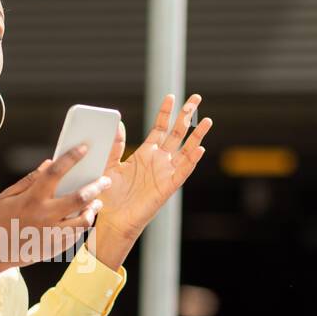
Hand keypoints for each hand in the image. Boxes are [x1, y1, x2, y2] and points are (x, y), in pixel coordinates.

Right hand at [0, 143, 111, 269]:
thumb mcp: (7, 196)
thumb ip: (30, 180)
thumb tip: (49, 164)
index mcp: (32, 199)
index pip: (55, 172)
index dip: (71, 158)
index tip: (84, 148)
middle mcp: (44, 216)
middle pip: (80, 198)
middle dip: (96, 187)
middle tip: (105, 181)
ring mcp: (51, 235)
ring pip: (83, 221)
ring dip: (92, 210)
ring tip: (95, 203)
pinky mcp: (54, 248)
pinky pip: (76, 237)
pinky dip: (81, 226)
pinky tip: (81, 219)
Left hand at [95, 93, 210, 236]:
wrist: (114, 219)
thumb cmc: (111, 195)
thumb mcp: (109, 166)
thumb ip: (115, 146)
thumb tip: (119, 123)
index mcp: (146, 153)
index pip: (160, 128)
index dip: (166, 112)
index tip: (171, 96)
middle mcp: (159, 160)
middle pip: (177, 133)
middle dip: (186, 115)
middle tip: (196, 98)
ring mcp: (166, 173)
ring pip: (186, 150)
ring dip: (197, 135)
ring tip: (207, 120)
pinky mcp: (168, 187)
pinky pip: (183, 172)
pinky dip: (192, 160)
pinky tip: (200, 148)